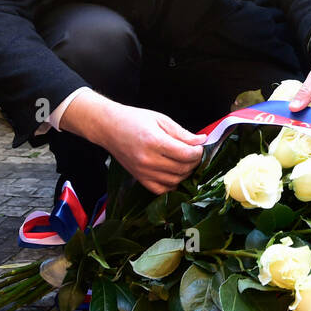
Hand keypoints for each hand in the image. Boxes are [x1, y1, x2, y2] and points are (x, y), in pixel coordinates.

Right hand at [65, 92, 205, 194]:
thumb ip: (182, 133)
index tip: (199, 146)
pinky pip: (161, 190)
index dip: (198, 152)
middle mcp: (148, 160)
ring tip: (185, 161)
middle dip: (194, 162)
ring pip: (175, 181)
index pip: (186, 154)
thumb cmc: (134, 120)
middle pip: (183, 169)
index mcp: (154, 142)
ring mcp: (143, 172)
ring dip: (185, 173)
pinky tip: (174, 174)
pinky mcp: (139, 179)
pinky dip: (172, 185)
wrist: (108, 128)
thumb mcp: (161, 119)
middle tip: (194, 153)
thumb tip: (201, 140)